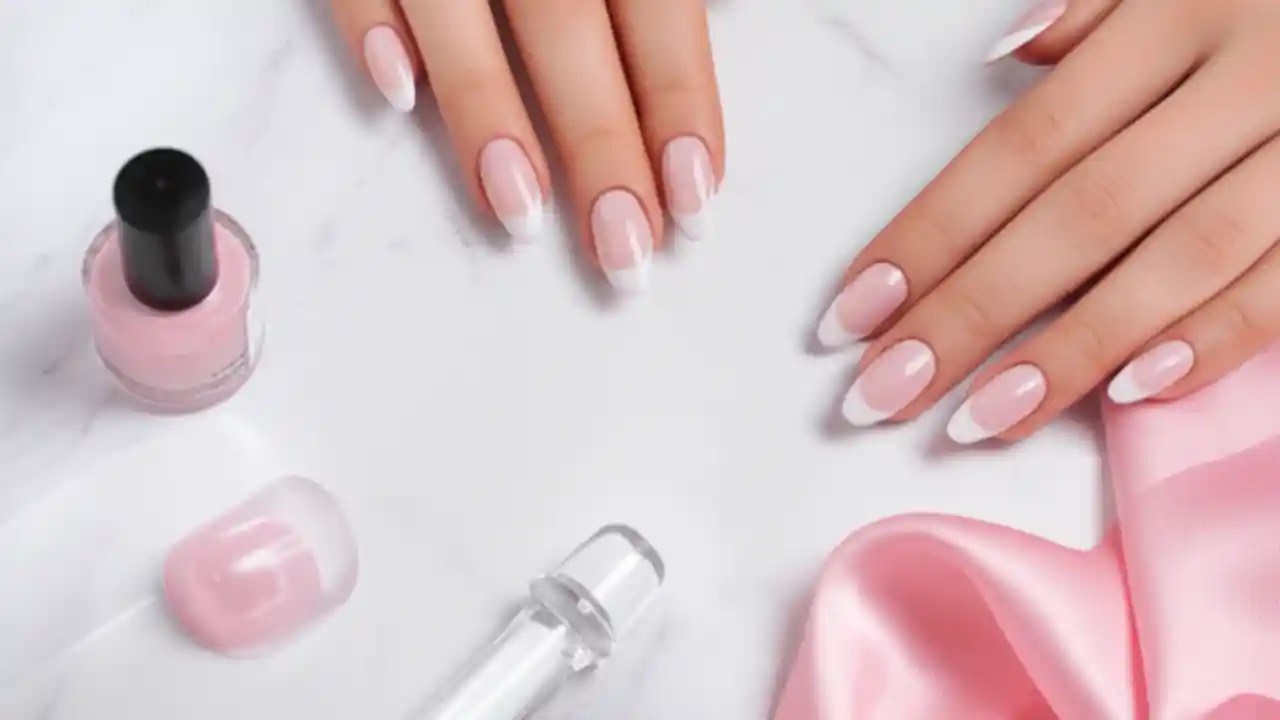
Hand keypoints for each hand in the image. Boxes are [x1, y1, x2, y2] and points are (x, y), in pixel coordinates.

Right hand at [331, 0, 722, 293]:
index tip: (694, 193)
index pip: (657, 2)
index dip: (677, 97)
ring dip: (488, 112)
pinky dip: (366, 18)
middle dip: (600, 142)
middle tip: (624, 249)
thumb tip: (715, 22)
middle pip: (567, 22)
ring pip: (458, 4)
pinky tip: (395, 97)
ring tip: (519, 216)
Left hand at [818, 0, 1279, 442]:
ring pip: (1177, 259)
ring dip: (1073, 349)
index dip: (931, 234)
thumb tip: (1003, 53)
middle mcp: (1246, 77)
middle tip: (882, 392)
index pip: (1023, 148)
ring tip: (978, 420)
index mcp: (1181, 12)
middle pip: (1079, 215)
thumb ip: (1097, 11)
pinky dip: (1216, 338)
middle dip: (971, 313)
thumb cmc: (1274, 0)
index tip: (854, 313)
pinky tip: (1131, 395)